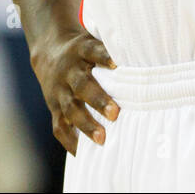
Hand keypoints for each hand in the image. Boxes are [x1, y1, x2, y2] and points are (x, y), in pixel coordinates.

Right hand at [29, 28, 119, 154]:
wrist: (48, 50)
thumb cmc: (83, 50)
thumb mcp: (93, 41)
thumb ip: (113, 48)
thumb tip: (146, 52)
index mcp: (81, 50)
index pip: (93, 51)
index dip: (104, 57)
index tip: (117, 64)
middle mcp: (68, 70)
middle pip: (82, 85)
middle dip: (98, 99)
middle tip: (115, 113)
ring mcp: (59, 90)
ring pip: (70, 108)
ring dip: (86, 124)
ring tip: (102, 138)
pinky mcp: (54, 106)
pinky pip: (59, 126)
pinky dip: (70, 140)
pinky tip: (83, 153)